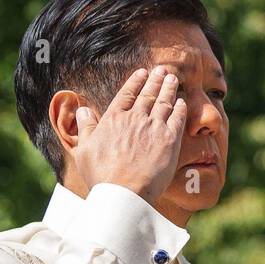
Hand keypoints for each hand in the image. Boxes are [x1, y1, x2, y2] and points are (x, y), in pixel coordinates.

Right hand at [74, 65, 187, 206]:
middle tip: (163, 70)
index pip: (127, 94)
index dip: (136, 81)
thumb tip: (82, 109)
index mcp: (113, 119)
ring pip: (164, 102)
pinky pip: (177, 118)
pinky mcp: (169, 139)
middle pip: (148, 94)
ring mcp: (154, 127)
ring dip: (170, 89)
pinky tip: (182, 103)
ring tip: (174, 79)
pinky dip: (180, 108)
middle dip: (156, 80)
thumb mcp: (84, 150)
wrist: (123, 193)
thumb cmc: (102, 176)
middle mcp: (135, 118)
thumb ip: (85, 127)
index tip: (142, 72)